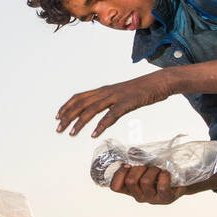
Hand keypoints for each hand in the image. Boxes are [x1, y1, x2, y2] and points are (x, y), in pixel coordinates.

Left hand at [56, 71, 173, 136]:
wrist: (159, 82)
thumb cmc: (141, 91)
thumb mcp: (121, 96)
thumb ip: (110, 103)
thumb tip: (102, 115)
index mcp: (103, 90)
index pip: (79, 97)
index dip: (67, 106)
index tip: (58, 117)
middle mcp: (106, 92)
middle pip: (81, 104)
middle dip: (68, 117)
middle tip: (58, 129)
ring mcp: (115, 96)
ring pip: (92, 109)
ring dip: (80, 122)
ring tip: (71, 134)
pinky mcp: (127, 102)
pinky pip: (111, 115)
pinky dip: (101, 125)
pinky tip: (94, 134)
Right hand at [110, 164, 185, 204]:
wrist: (179, 182)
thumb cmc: (159, 174)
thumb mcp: (145, 167)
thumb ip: (136, 159)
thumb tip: (131, 151)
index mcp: (130, 190)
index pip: (115, 186)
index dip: (120, 174)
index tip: (128, 165)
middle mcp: (139, 196)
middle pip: (131, 181)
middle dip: (139, 168)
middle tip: (147, 167)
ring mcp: (151, 199)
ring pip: (146, 181)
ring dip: (153, 170)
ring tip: (159, 170)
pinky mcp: (165, 198)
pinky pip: (162, 186)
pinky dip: (164, 176)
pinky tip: (165, 172)